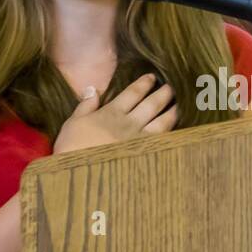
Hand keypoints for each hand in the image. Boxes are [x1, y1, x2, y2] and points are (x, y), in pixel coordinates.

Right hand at [53, 73, 176, 153]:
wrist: (80, 174)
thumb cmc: (72, 149)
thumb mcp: (73, 123)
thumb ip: (85, 106)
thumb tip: (93, 89)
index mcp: (112, 113)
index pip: (132, 93)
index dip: (144, 84)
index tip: (152, 77)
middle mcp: (129, 124)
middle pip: (152, 104)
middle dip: (163, 94)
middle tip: (172, 86)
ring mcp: (140, 141)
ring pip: (163, 122)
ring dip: (172, 112)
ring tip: (179, 106)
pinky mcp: (146, 157)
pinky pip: (164, 142)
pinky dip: (173, 134)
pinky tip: (179, 131)